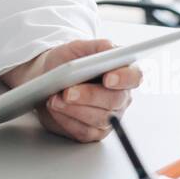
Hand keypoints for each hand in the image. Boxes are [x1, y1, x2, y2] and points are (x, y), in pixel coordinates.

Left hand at [0, 38, 143, 142]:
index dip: (123, 78)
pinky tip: (55, 109)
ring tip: (55, 100)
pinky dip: (66, 120)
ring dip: (74, 109)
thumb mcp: (78, 47)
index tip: (108, 78)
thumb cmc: (65, 62)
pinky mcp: (94, 132)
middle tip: (68, 92)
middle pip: (114, 100)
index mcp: (122, 72)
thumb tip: (111, 48)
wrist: (46, 80)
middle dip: (89, 96)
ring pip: (99, 118)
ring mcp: (109, 116)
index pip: (134, 77)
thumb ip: (97, 46)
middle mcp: (120, 97)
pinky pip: (84, 131)